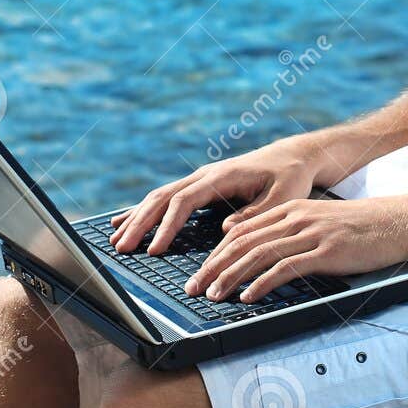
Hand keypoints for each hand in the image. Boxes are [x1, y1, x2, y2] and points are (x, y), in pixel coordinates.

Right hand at [108, 142, 322, 254]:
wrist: (291, 158)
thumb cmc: (288, 179)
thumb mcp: (280, 198)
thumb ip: (254, 214)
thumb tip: (224, 231)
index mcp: (221, 176)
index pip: (184, 201)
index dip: (167, 226)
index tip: (155, 249)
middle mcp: (204, 175)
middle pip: (163, 197)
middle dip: (140, 223)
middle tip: (121, 248)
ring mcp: (199, 179)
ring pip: (159, 197)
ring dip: (137, 218)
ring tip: (116, 240)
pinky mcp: (199, 187)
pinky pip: (167, 199)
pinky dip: (145, 211)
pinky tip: (126, 222)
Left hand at [184, 196, 407, 302]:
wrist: (398, 221)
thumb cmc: (359, 229)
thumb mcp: (318, 224)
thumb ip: (290, 235)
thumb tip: (262, 259)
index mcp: (288, 210)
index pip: (240, 232)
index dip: (215, 254)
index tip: (199, 274)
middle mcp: (294, 218)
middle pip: (242, 242)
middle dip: (213, 267)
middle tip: (193, 288)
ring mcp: (310, 233)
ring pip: (258, 255)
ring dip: (231, 277)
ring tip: (214, 295)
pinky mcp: (326, 251)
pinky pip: (286, 267)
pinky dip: (262, 282)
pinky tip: (249, 296)